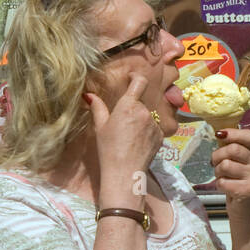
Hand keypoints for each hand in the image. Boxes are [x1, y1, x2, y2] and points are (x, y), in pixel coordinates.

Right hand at [86, 76, 161, 203]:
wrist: (125, 172)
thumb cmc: (108, 149)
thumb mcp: (100, 127)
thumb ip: (97, 107)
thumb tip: (88, 95)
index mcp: (128, 105)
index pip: (139, 82)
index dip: (136, 77)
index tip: (131, 78)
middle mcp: (144, 111)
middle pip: (140, 102)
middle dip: (132, 108)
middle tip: (121, 122)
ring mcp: (155, 123)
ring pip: (147, 115)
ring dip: (140, 120)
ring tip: (128, 136)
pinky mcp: (161, 134)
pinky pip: (154, 127)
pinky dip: (147, 131)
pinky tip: (137, 143)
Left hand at [212, 128, 249, 203]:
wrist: (244, 206)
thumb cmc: (236, 179)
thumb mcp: (236, 160)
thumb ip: (229, 146)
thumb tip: (219, 132)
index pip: (249, 136)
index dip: (233, 133)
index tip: (219, 134)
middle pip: (233, 149)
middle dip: (217, 156)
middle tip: (216, 163)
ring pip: (225, 165)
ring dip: (217, 172)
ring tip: (222, 176)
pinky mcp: (247, 190)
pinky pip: (223, 182)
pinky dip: (219, 185)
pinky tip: (226, 187)